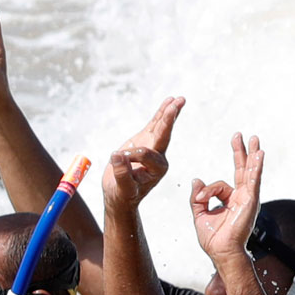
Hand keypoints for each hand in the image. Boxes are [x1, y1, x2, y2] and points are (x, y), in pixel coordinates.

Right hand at [101, 97, 183, 211]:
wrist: (121, 195)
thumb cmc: (123, 194)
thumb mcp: (122, 188)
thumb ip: (122, 174)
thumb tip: (117, 156)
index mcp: (157, 169)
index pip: (145, 154)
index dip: (130, 155)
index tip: (116, 160)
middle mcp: (159, 157)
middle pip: (165, 135)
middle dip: (169, 120)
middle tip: (176, 104)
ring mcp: (153, 147)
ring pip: (162, 127)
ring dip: (169, 112)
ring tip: (178, 99)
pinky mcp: (146, 141)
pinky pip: (155, 124)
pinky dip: (161, 113)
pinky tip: (169, 101)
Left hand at [189, 132, 263, 264]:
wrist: (220, 251)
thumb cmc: (213, 238)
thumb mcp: (199, 214)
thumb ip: (198, 196)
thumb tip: (196, 180)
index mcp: (230, 200)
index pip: (220, 184)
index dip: (207, 189)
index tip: (200, 196)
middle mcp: (241, 197)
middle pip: (242, 170)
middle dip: (241, 152)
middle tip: (242, 136)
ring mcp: (248, 199)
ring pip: (250, 173)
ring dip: (252, 156)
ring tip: (255, 140)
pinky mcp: (250, 201)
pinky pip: (253, 181)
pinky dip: (256, 167)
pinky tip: (259, 155)